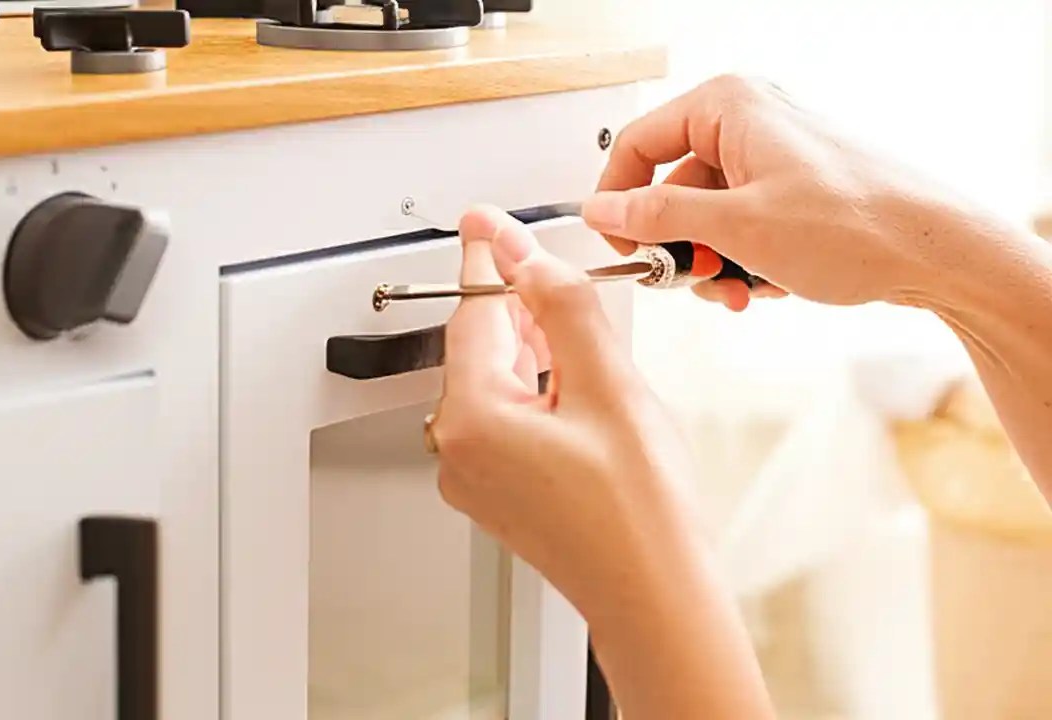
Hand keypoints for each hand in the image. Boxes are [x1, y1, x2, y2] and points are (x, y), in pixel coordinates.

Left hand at [432, 205, 775, 719]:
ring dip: (538, 354)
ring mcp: (474, 476)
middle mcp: (459, 449)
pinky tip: (580, 394)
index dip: (490, 260)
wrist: (656, 596)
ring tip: (594, 358)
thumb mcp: (609, 385)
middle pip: (484, 349)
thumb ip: (563, 305)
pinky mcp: (497, 492)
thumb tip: (524, 254)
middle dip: (526, 313)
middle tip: (569, 287)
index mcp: (474, 419)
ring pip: (499, 383)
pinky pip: (506, 419)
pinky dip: (539, 392)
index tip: (488, 222)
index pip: (472, 314)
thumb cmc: (640, 514)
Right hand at [583, 73, 1001, 310]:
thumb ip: (657, 218)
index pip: (636, 145)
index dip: (618, 200)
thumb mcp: (735, 228)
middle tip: (693, 278)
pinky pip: (739, 225)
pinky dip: (742, 261)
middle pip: (671, 187)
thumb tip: (603, 211)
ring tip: (739, 289)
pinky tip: (767, 283)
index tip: (620, 246)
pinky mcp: (791, 188)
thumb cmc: (856, 225)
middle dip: (678, 246)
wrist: (936, 251)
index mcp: (728, 106)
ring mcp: (771, 155)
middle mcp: (748, 121)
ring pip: (705, 216)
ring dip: (712, 264)